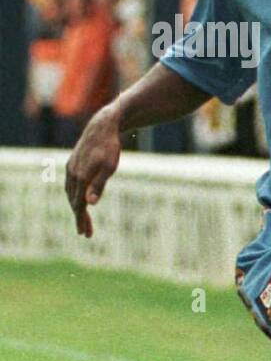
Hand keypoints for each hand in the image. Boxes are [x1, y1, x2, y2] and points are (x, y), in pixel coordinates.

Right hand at [65, 104, 122, 237]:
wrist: (102, 127)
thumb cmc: (109, 148)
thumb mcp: (109, 168)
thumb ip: (99, 186)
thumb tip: (90, 204)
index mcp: (80, 177)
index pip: (79, 204)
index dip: (82, 220)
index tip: (85, 233)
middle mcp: (72, 173)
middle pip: (73, 201)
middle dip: (79, 218)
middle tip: (86, 233)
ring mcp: (70, 168)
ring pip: (70, 193)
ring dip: (77, 208)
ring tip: (84, 220)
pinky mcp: (72, 164)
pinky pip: (70, 184)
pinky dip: (74, 196)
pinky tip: (80, 200)